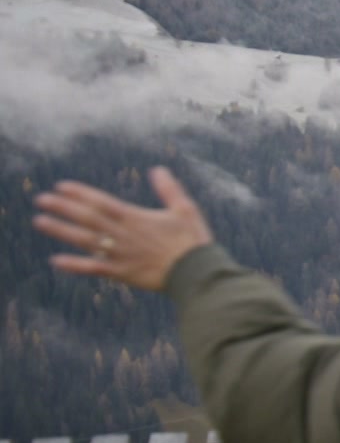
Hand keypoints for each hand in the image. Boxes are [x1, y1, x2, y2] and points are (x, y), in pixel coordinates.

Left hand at [33, 167, 214, 290]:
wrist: (197, 273)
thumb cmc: (193, 240)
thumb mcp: (186, 210)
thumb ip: (170, 189)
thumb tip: (158, 169)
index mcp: (137, 218)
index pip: (102, 202)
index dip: (81, 193)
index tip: (61, 186)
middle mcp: (123, 235)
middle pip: (88, 218)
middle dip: (63, 208)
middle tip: (41, 200)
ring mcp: (120, 254)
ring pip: (85, 240)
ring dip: (61, 230)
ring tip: (40, 221)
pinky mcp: (122, 273)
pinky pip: (93, 268)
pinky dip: (74, 265)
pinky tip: (55, 260)